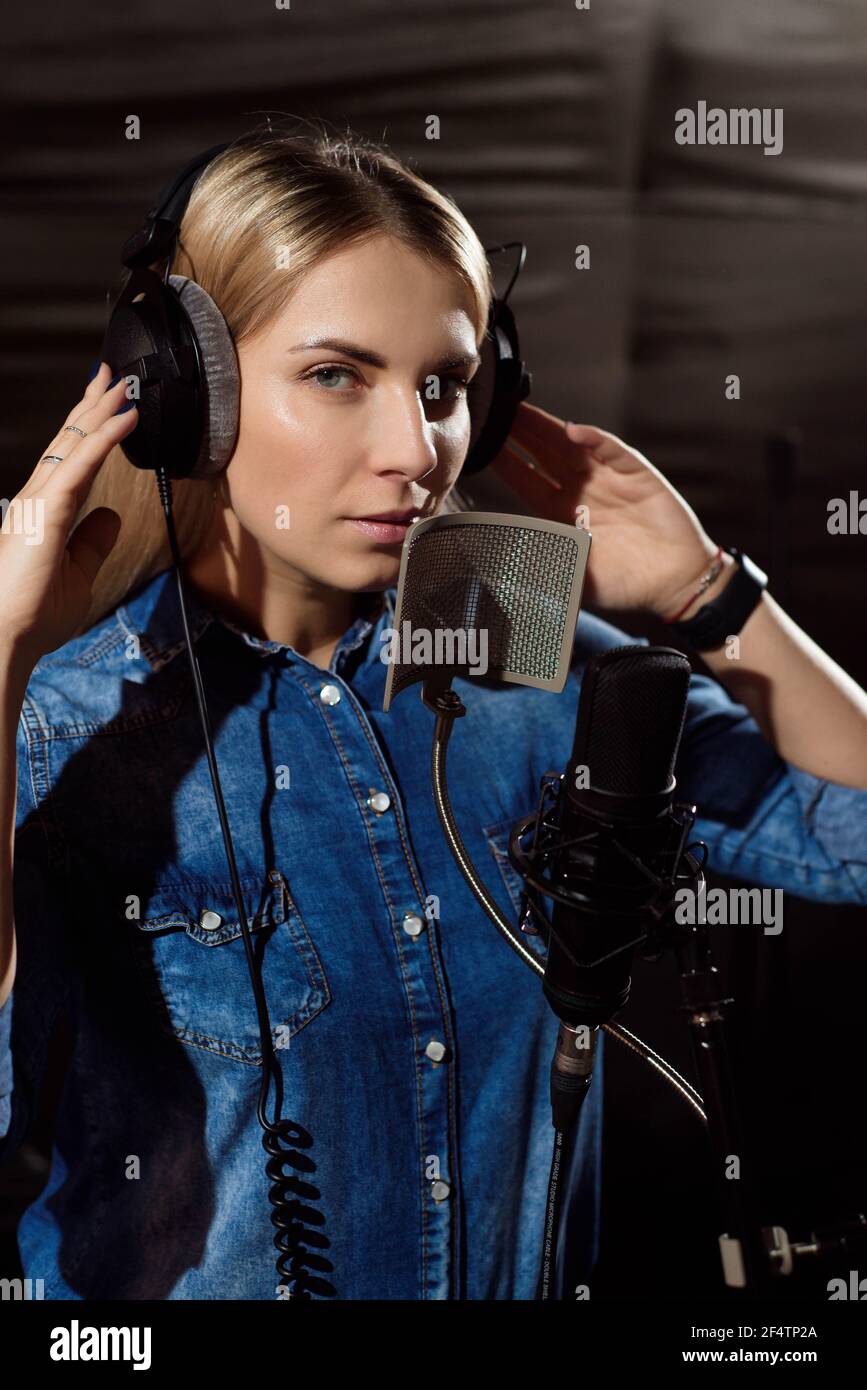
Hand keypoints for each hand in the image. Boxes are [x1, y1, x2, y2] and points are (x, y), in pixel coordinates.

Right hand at [1, 364, 137, 677]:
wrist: (5, 638)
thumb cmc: (33, 614)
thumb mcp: (78, 573)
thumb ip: (93, 541)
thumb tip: (112, 514)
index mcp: (43, 511)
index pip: (70, 460)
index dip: (91, 429)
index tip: (110, 403)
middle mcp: (37, 498)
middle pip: (68, 441)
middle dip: (93, 406)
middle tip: (113, 376)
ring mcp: (39, 501)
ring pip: (74, 444)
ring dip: (101, 411)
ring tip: (123, 384)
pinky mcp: (46, 512)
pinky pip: (82, 465)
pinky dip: (106, 439)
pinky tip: (126, 419)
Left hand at [487, 402, 721, 617]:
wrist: (675, 582)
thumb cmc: (627, 584)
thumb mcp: (576, 579)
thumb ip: (547, 566)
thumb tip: (508, 566)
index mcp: (563, 515)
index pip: (527, 482)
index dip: (508, 463)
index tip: (483, 446)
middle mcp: (583, 491)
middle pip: (545, 454)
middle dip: (521, 434)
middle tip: (495, 412)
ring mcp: (610, 479)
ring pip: (572, 446)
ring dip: (548, 428)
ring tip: (522, 411)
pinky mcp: (637, 474)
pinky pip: (613, 451)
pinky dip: (595, 439)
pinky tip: (574, 431)